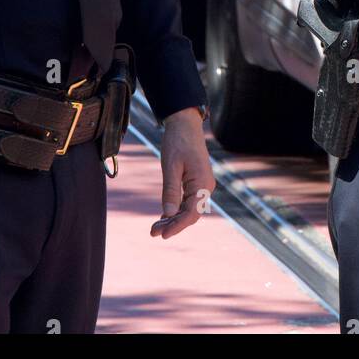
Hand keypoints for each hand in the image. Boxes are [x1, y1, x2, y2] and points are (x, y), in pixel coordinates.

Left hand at [150, 108, 214, 239]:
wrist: (184, 123)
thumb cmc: (177, 141)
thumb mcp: (170, 166)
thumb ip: (170, 191)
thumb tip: (168, 214)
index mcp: (202, 184)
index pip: (190, 214)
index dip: (176, 226)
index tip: (162, 235)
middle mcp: (206, 187)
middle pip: (190, 214)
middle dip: (172, 225)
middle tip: (153, 233)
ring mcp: (202, 185)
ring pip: (189, 209)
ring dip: (173, 219)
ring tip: (155, 227)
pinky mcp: (196, 182)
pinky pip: (188, 201)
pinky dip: (176, 210)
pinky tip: (164, 216)